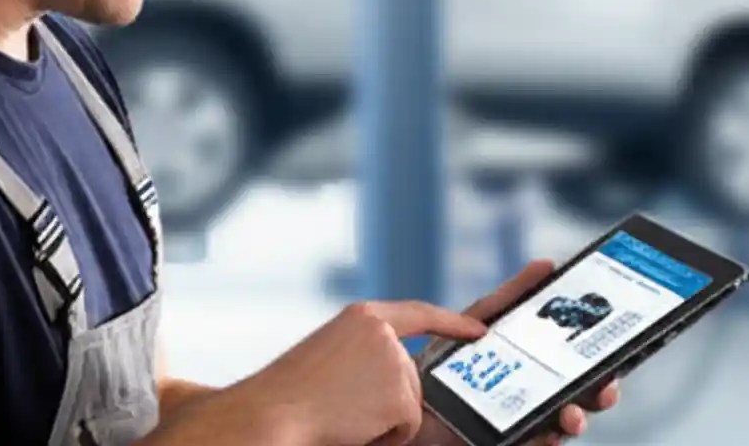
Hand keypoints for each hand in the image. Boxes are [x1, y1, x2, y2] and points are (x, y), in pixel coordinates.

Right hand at [234, 300, 486, 445]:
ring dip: (381, 422)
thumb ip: (366, 355)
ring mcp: (394, 362)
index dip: (452, 322)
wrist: (269, 415)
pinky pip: (405, 428)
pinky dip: (382, 438)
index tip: (479, 330)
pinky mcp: (401, 395)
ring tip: (340, 417)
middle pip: (410, 378)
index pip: (419, 314)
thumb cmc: (286, 396)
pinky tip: (351, 428)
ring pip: (408, 406)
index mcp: (362, 317)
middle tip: (342, 408)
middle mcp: (383, 332)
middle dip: (386, 403)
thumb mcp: (330, 357)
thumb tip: (402, 374)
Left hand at [410, 260, 622, 444]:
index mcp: (533, 370)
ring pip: (555, 427)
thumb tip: (546, 264)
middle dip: (597, 397)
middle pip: (575, 400)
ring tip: (572, 414)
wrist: (397, 385)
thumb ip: (512, 295)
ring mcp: (512, 423)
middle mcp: (528, 400)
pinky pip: (523, 445)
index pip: (576, 372)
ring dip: (573, 421)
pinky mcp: (492, 442)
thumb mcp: (481, 319)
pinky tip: (546, 435)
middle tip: (604, 389)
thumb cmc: (442, 356)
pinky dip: (540, 443)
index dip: (599, 369)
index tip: (613, 362)